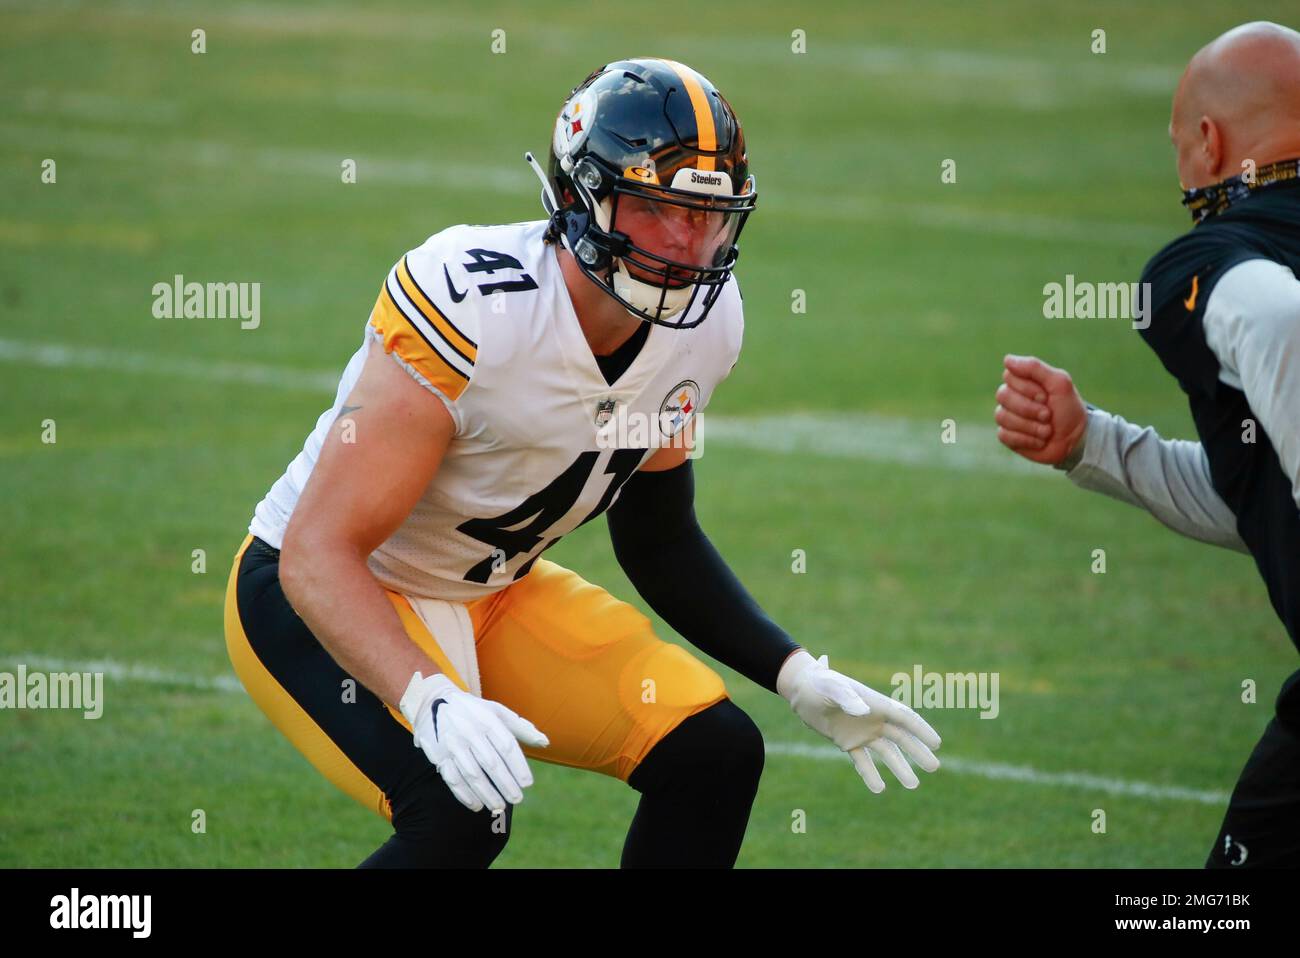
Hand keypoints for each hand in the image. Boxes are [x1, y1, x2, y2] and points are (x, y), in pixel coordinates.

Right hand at [399, 671, 548, 812]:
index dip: (518, 766)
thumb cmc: (474, 711)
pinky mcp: (439, 755)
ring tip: (499, 807)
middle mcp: (470, 732)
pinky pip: (452, 778)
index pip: (506, 745)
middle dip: (505, 783)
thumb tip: (545, 742)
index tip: (528, 783)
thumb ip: (521, 727)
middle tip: (517, 799)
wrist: (433, 702)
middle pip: (490, 762)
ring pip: (472, 773)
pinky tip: (476, 805)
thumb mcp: (497, 711)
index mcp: (487, 720)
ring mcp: (453, 745)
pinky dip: (464, 794)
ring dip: (486, 793)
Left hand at [778, 651, 940, 792]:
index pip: (904, 718)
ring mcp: (862, 732)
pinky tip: (879, 789)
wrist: (801, 689)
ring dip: (899, 768)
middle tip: (934, 767)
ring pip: (886, 753)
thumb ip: (847, 698)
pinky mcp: (847, 742)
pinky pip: (862, 761)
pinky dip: (870, 774)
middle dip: (918, 752)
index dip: (921, 730)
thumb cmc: (819, 682)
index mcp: (875, 703)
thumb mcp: (832, 687)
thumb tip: (863, 711)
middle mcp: (873, 718)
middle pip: (901, 737)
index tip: (937, 744)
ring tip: (913, 785)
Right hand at [996, 354, 1087, 465]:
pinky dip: (1027, 440)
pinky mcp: (1006, 436)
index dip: (1029, 388)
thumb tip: (1007, 359)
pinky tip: (1039, 441)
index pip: (1010, 377)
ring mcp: (1007, 416)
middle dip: (1030, 409)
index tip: (1046, 396)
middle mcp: (1011, 397)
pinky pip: (1004, 435)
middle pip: (1003, 396)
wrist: (1075, 439)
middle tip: (1048, 415)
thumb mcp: (1059, 383)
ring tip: (1046, 430)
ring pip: (1003, 416)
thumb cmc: (1068, 409)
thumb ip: (1035, 368)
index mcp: (1022, 382)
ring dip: (1031, 426)